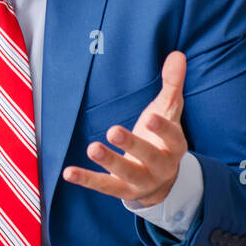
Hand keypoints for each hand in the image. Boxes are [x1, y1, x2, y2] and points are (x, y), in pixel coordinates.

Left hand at [62, 51, 188, 206]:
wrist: (162, 181)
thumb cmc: (161, 139)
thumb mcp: (168, 112)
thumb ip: (172, 85)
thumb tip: (177, 54)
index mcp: (175, 146)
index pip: (172, 137)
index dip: (162, 129)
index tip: (151, 117)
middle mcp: (161, 167)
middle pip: (150, 157)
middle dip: (132, 144)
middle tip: (113, 130)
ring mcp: (141, 181)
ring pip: (127, 174)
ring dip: (109, 162)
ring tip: (92, 148)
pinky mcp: (122, 190)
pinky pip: (104, 186)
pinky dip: (86, 179)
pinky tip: (68, 172)